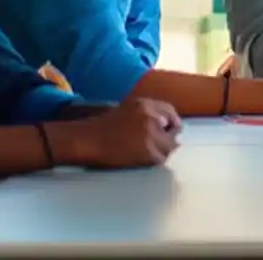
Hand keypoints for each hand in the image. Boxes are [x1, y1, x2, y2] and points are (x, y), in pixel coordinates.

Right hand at [55, 97, 180, 167]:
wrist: (87, 140)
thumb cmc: (103, 126)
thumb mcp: (128, 109)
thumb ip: (149, 112)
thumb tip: (168, 123)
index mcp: (145, 103)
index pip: (171, 111)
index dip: (171, 122)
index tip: (168, 129)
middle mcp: (151, 116)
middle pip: (175, 130)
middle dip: (167, 137)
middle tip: (156, 143)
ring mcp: (151, 134)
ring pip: (169, 146)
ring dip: (161, 150)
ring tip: (146, 151)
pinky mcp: (148, 151)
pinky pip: (159, 158)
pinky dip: (153, 159)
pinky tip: (140, 157)